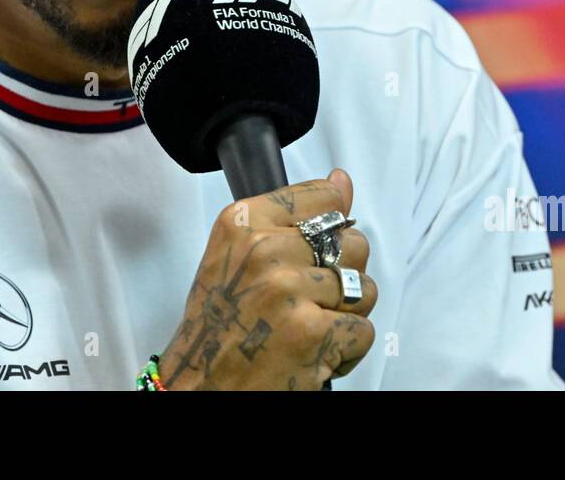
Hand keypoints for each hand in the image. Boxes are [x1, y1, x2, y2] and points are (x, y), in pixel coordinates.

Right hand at [158, 169, 377, 389]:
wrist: (202, 385)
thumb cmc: (221, 324)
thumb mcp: (239, 256)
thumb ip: (292, 216)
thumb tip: (342, 180)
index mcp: (245, 223)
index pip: (324, 198)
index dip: (331, 229)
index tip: (314, 252)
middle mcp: (264, 251)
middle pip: (352, 244)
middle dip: (341, 276)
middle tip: (306, 302)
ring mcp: (289, 291)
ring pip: (362, 288)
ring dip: (345, 315)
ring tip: (310, 328)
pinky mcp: (312, 332)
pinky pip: (362, 330)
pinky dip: (346, 350)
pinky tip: (314, 353)